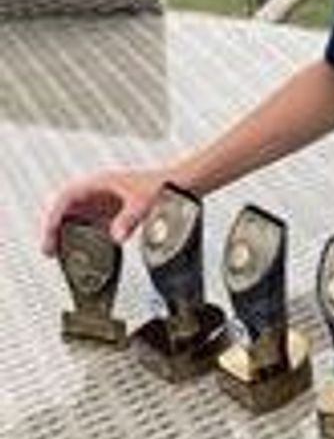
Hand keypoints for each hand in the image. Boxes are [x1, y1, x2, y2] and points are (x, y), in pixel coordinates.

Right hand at [40, 167, 170, 255]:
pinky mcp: (110, 215)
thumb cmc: (161, 183)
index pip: (67, 197)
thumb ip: (129, 219)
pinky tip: (85, 254)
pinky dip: (84, 240)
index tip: (51, 233)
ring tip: (62, 256)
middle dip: (55, 229)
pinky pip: (91, 228)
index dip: (54, 214)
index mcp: (99, 182)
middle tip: (50, 251)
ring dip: (67, 236)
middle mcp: (97, 192)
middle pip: (66, 210)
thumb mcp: (143, 202)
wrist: (179, 183)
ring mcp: (102, 204)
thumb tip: (115, 238)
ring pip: (76, 220)